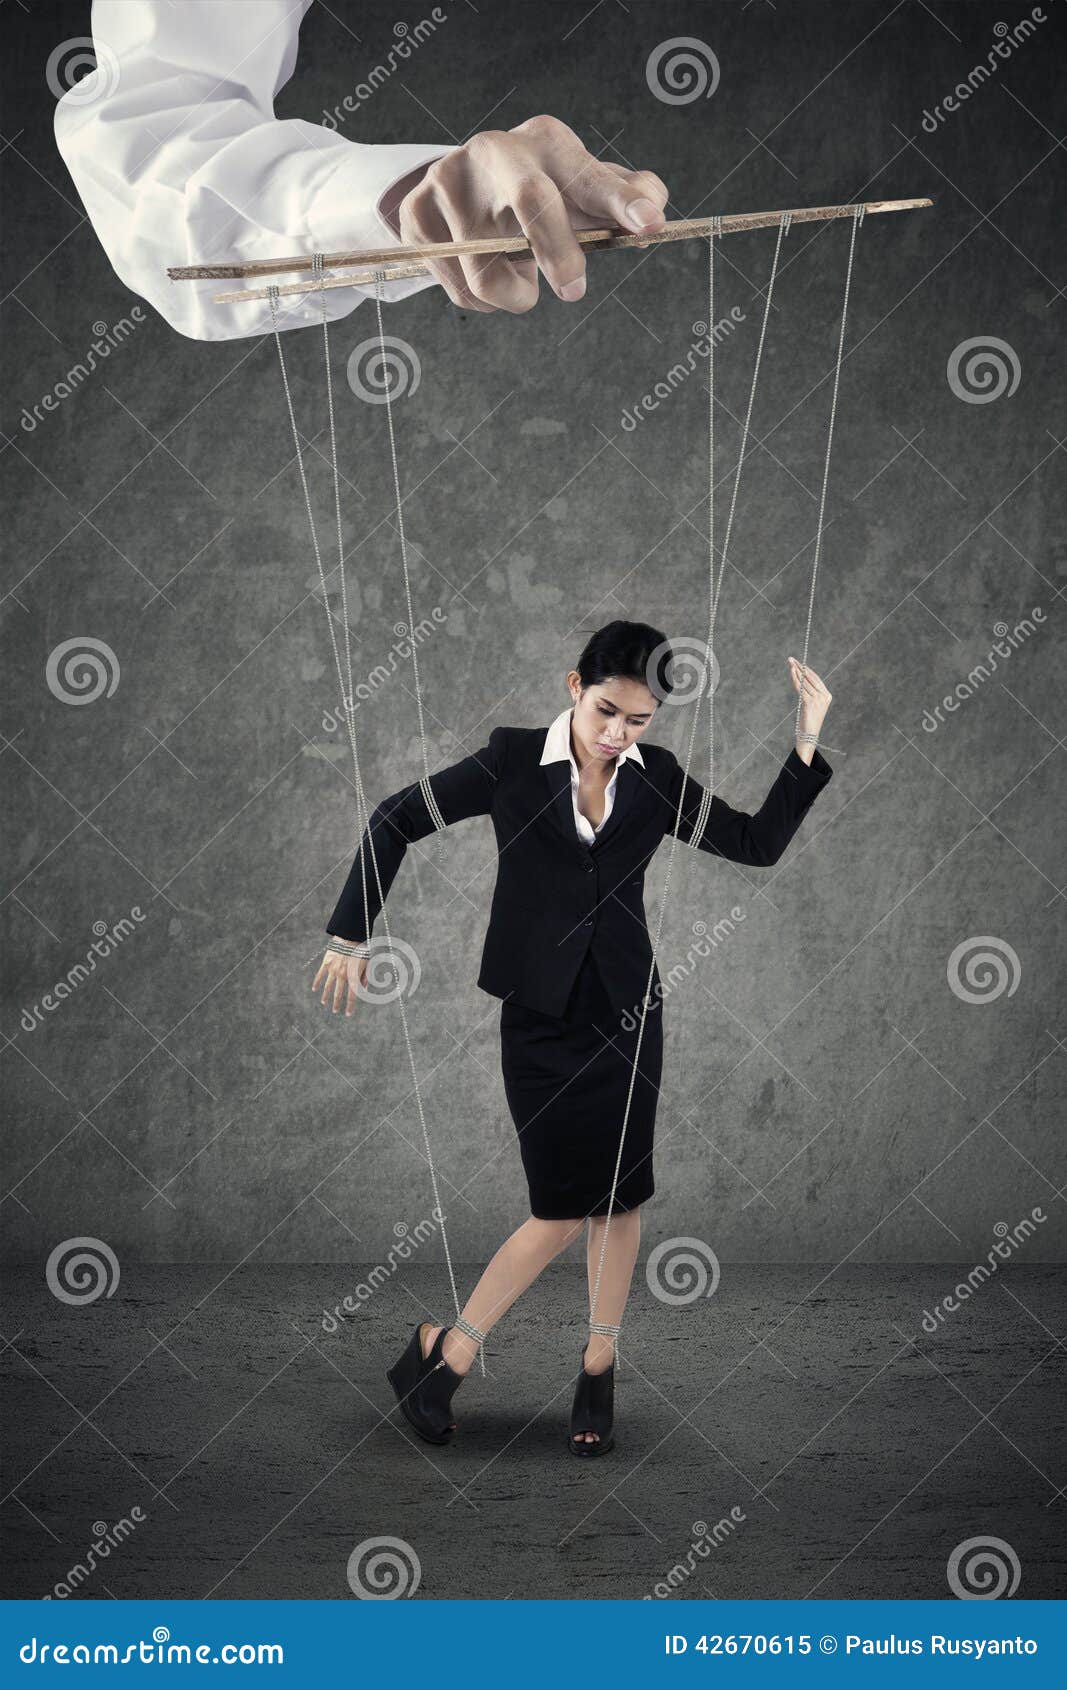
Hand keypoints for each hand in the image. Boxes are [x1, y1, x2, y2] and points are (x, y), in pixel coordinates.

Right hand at [312, 949, 367, 1017]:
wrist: (349, 936)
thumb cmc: (360, 950)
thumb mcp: (367, 964)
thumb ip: (365, 978)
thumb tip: (364, 990)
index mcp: (354, 977)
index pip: (352, 996)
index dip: (350, 1006)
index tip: (348, 1014)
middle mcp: (342, 976)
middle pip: (339, 994)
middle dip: (337, 1004)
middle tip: (335, 1011)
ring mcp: (333, 970)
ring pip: (328, 987)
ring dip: (326, 996)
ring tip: (324, 1003)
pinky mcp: (326, 964)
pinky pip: (320, 975)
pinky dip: (316, 983)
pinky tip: (314, 989)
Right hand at [385, 114, 668, 312]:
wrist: (467, 186)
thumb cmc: (544, 193)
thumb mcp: (586, 190)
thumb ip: (627, 199)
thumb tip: (653, 213)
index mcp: (547, 143)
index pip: (591, 176)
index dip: (622, 201)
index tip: (649, 224)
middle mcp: (495, 150)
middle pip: (531, 202)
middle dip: (557, 252)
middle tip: (574, 289)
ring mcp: (448, 180)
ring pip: (488, 272)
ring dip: (515, 294)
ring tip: (519, 277)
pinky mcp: (416, 215)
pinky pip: (459, 290)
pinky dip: (481, 301)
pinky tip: (485, 273)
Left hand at [787, 657, 832, 741]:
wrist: (809, 735)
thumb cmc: (809, 720)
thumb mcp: (812, 705)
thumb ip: (810, 694)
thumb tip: (801, 680)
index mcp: (827, 695)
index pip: (816, 679)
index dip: (807, 670)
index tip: (799, 663)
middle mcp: (824, 696)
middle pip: (811, 678)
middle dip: (800, 667)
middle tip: (791, 659)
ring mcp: (818, 699)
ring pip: (805, 682)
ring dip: (796, 671)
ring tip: (790, 663)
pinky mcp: (810, 703)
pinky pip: (801, 688)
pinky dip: (796, 679)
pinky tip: (792, 672)